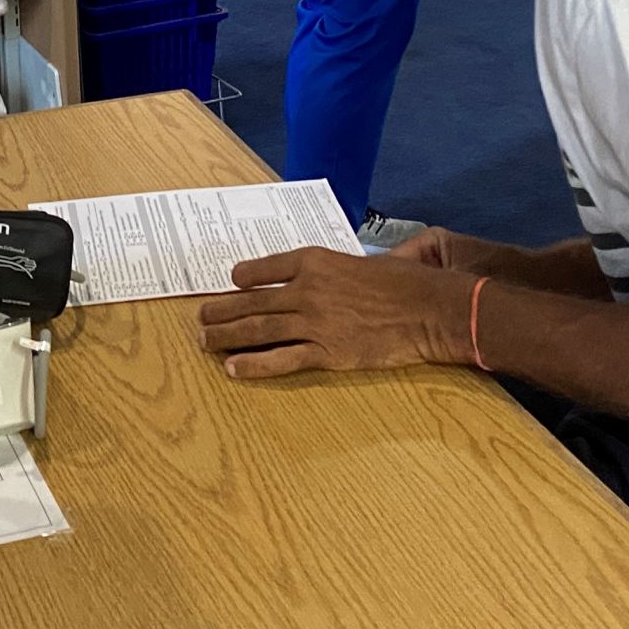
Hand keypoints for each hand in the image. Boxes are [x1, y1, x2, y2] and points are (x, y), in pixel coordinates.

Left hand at [197, 247, 471, 378]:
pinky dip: (253, 365)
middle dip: (221, 311)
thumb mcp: (363, 261)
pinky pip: (281, 360)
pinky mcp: (326, 353)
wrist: (428, 309)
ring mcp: (314, 323)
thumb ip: (336, 269)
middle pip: (252, 302)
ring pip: (258, 330)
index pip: (265, 268)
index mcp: (315, 260)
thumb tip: (320, 275)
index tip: (228, 283)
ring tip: (204, 343)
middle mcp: (307, 289)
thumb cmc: (403, 282)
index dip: (242, 277)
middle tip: (201, 318)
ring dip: (226, 337)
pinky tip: (233, 368)